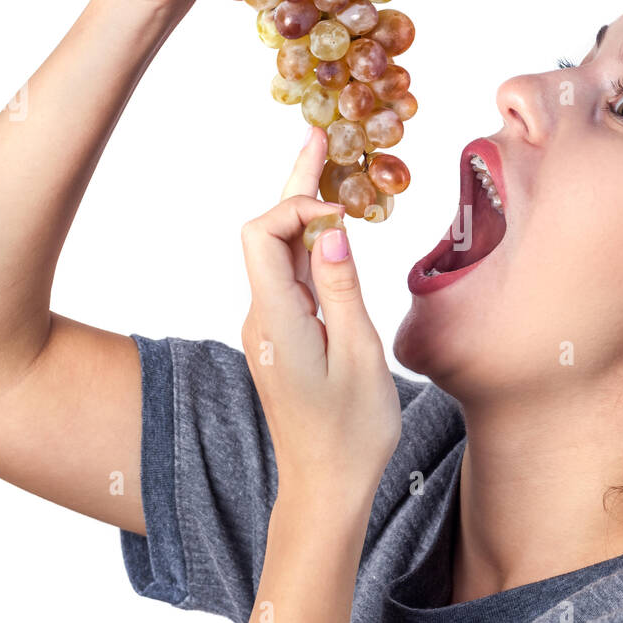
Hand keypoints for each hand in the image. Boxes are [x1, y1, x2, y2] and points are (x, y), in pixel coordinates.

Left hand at [239, 126, 401, 511]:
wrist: (325, 487)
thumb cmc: (351, 433)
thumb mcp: (361, 356)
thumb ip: (342, 288)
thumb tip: (330, 229)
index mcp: (276, 320)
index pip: (263, 234)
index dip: (298, 205)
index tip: (346, 210)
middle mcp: (262, 316)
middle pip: (267, 233)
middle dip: (295, 183)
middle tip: (321, 135)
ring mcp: (269, 326)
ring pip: (279, 252)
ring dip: (304, 209)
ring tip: (330, 161)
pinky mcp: (282, 335)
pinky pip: (290, 275)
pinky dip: (310, 243)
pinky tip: (333, 227)